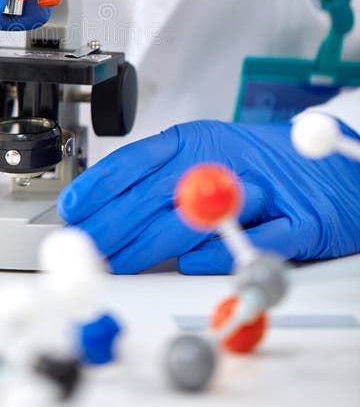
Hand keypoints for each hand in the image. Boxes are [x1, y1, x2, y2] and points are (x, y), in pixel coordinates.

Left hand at [57, 119, 359, 273]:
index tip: (72, 208)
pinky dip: (215, 256)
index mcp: (199, 140)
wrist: (334, 168)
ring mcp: (263, 190)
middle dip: (112, 224)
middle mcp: (226, 159)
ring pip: (194, 218)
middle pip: (155, 193)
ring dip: (149, 243)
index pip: (137, 160)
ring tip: (117, 262)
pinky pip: (250, 243)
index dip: (100, 186)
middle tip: (83, 249)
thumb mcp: (205, 157)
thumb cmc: (261, 167)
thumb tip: (102, 208)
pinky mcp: (298, 222)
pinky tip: (185, 266)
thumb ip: (161, 179)